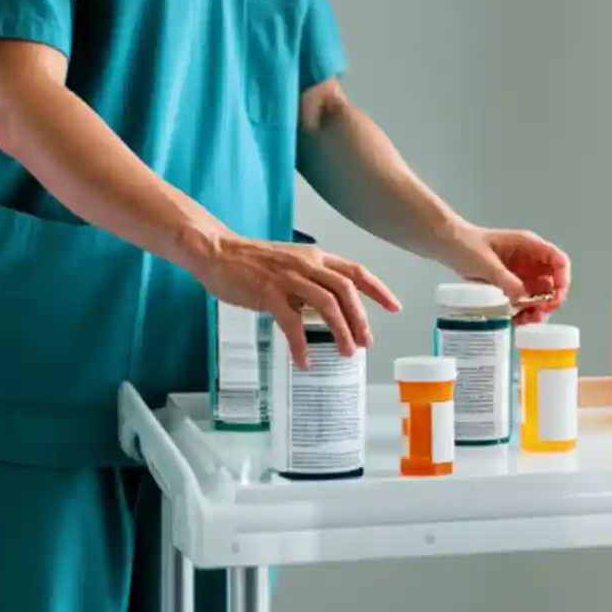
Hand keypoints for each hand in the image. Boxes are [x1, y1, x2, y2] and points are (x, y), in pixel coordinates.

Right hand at [192, 233, 400, 364]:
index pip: (356, 271)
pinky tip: (305, 360)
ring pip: (327, 306)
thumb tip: (330, 308)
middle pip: (347, 291)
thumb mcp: (291, 264)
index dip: (378, 290)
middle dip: (361, 319)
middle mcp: (308, 264)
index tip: (394, 307)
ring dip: (341, 332)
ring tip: (346, 353)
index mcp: (316, 256)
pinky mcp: (269, 293)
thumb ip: (312, 281)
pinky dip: (301, 344)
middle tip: (367, 342)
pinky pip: (292, 323)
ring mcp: (289, 278)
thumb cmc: (251, 261)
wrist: (217, 251)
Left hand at [439, 225, 570, 323]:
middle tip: (537, 316)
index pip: (558, 261)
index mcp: (528, 246)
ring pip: (539, 294)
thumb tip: (522, 299)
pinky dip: (523, 310)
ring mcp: (520, 272)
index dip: (562, 280)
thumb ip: (505, 279)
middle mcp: (529, 259)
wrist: (445, 244)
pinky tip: (515, 320)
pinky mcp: (508, 283)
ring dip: (536, 309)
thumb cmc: (465, 244)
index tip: (554, 299)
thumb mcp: (486, 262)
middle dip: (549, 301)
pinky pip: (523, 299)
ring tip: (525, 322)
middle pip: (552, 282)